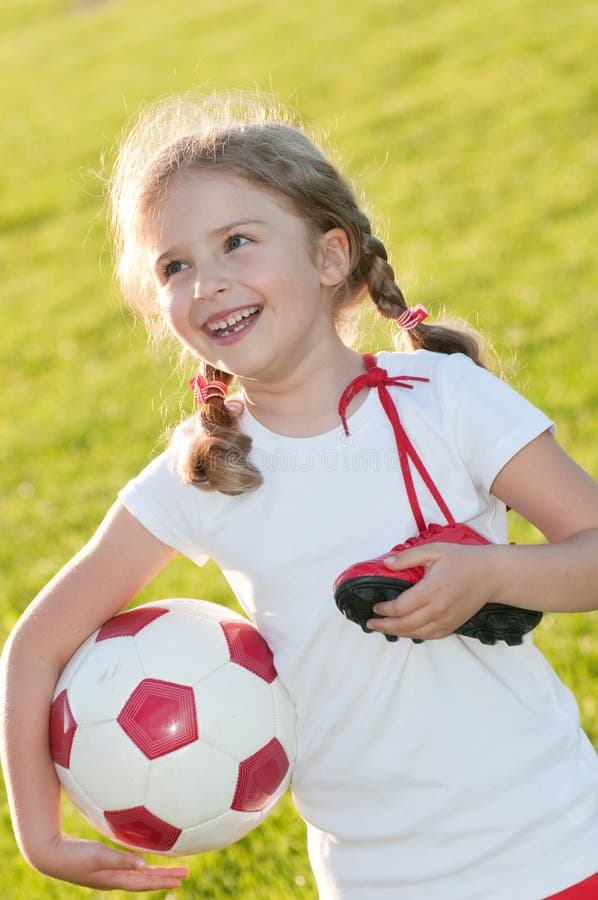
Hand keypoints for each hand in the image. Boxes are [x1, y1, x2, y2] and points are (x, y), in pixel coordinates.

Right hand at [34, 833, 188, 890]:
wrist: (50, 854)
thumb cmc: (74, 855)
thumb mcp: (98, 856)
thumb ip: (120, 860)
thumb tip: (144, 865)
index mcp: (115, 879)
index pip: (144, 882)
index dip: (163, 880)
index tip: (181, 877)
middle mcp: (114, 878)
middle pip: (144, 879)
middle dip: (164, 877)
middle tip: (184, 874)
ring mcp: (107, 873)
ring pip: (137, 874)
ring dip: (154, 873)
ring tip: (168, 871)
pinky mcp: (102, 864)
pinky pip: (127, 867)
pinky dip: (139, 865)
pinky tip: (141, 861)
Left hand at [367, 542, 498, 640]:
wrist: (491, 575)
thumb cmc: (462, 560)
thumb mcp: (434, 551)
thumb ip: (408, 557)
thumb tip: (387, 564)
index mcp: (432, 590)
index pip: (401, 607)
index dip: (385, 610)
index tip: (375, 606)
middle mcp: (438, 609)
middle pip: (405, 625)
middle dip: (385, 626)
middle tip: (371, 624)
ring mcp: (446, 620)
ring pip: (416, 633)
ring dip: (397, 633)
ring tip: (383, 629)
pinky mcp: (453, 625)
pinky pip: (430, 636)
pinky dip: (415, 635)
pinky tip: (405, 631)